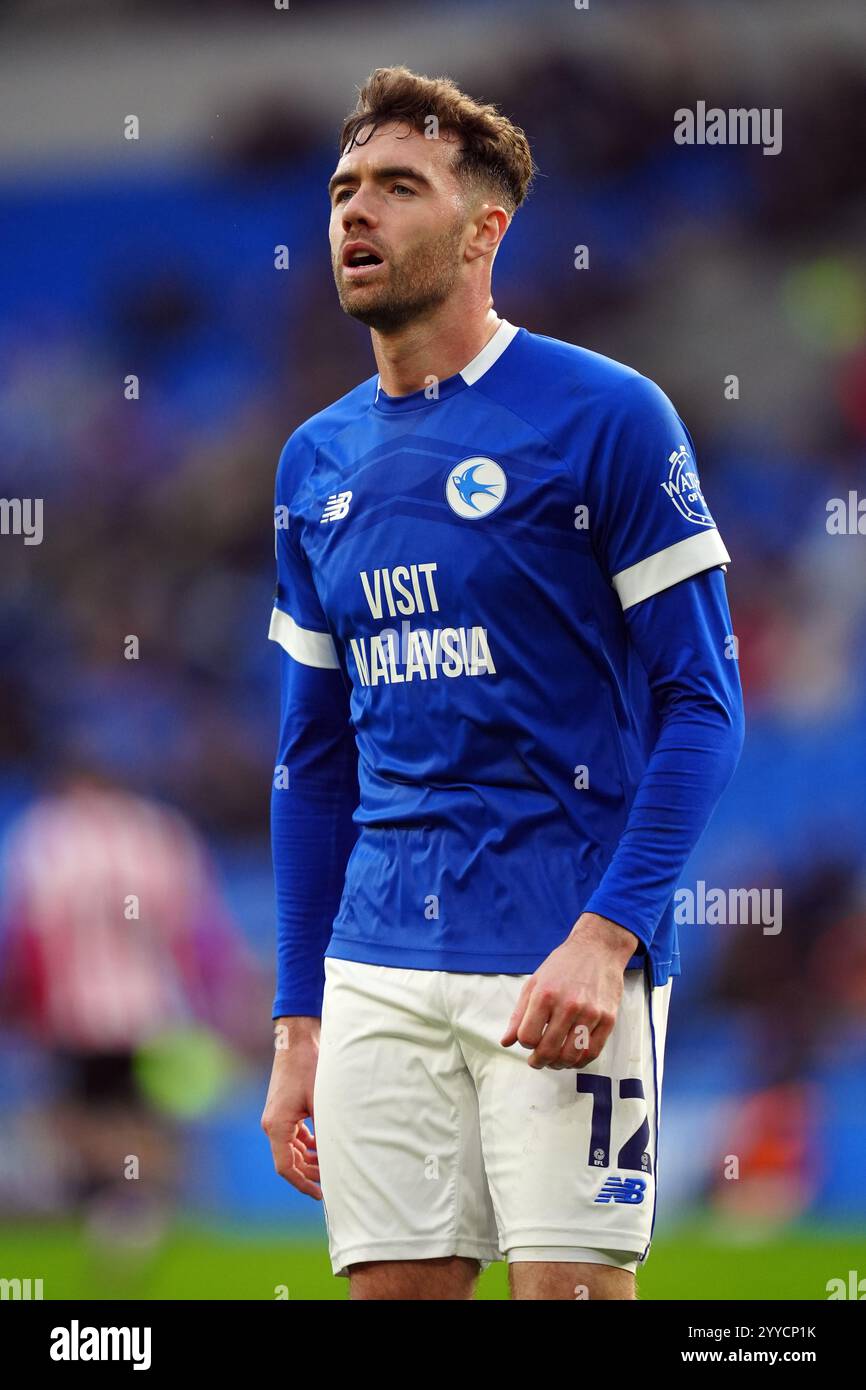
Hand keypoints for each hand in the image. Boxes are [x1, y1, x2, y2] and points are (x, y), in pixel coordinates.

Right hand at [261, 1017, 321, 1198]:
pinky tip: (325, 1148)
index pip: (286, 1167)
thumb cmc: (308, 1067)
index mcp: (276, 1126)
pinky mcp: (285, 1110)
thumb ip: (325, 1131)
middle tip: (332, 1183)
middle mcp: (273, 1124)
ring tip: (332, 1168)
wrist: (298, 1040)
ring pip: (293, 1149)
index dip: (303, 1183)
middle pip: (290, 1161)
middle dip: (310, 1174)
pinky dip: (309, 1145)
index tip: (321, 1194)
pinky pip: (295, 1137)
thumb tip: (337, 1155)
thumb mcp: (321, 1102)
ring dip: (311, 1160)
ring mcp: (278, 1117)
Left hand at [500, 913, 638, 1069]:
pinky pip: (593, 1051)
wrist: (598, 948)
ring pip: (571, 1055)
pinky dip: (580, 1061)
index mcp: (545, 995)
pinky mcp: (608, 1019)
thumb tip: (506, 1042)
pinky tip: (573, 1058)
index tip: (529, 1041)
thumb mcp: (534, 983)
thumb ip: (519, 1015)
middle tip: (538, 1061)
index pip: (527, 1037)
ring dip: (559, 1065)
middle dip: (539, 1061)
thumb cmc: (563, 965)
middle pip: (548, 1050)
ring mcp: (590, 1013)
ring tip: (555, 1061)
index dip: (525, 1044)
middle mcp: (568, 1005)